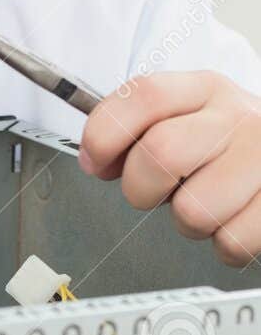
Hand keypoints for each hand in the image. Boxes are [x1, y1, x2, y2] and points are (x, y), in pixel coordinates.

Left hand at [79, 71, 260, 267]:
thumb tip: (97, 160)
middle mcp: (238, 116)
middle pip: (161, 151)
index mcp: (206, 90)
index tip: (96, 162)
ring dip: (189, 222)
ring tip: (207, 204)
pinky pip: (231, 241)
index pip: (145, 95)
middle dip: (142, 188)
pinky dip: (225, 243)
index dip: (105, 133)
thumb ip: (137, 131)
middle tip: (157, 193)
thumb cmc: (229, 148)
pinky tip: (234, 220)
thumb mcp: (187, 120)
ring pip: (193, 210)